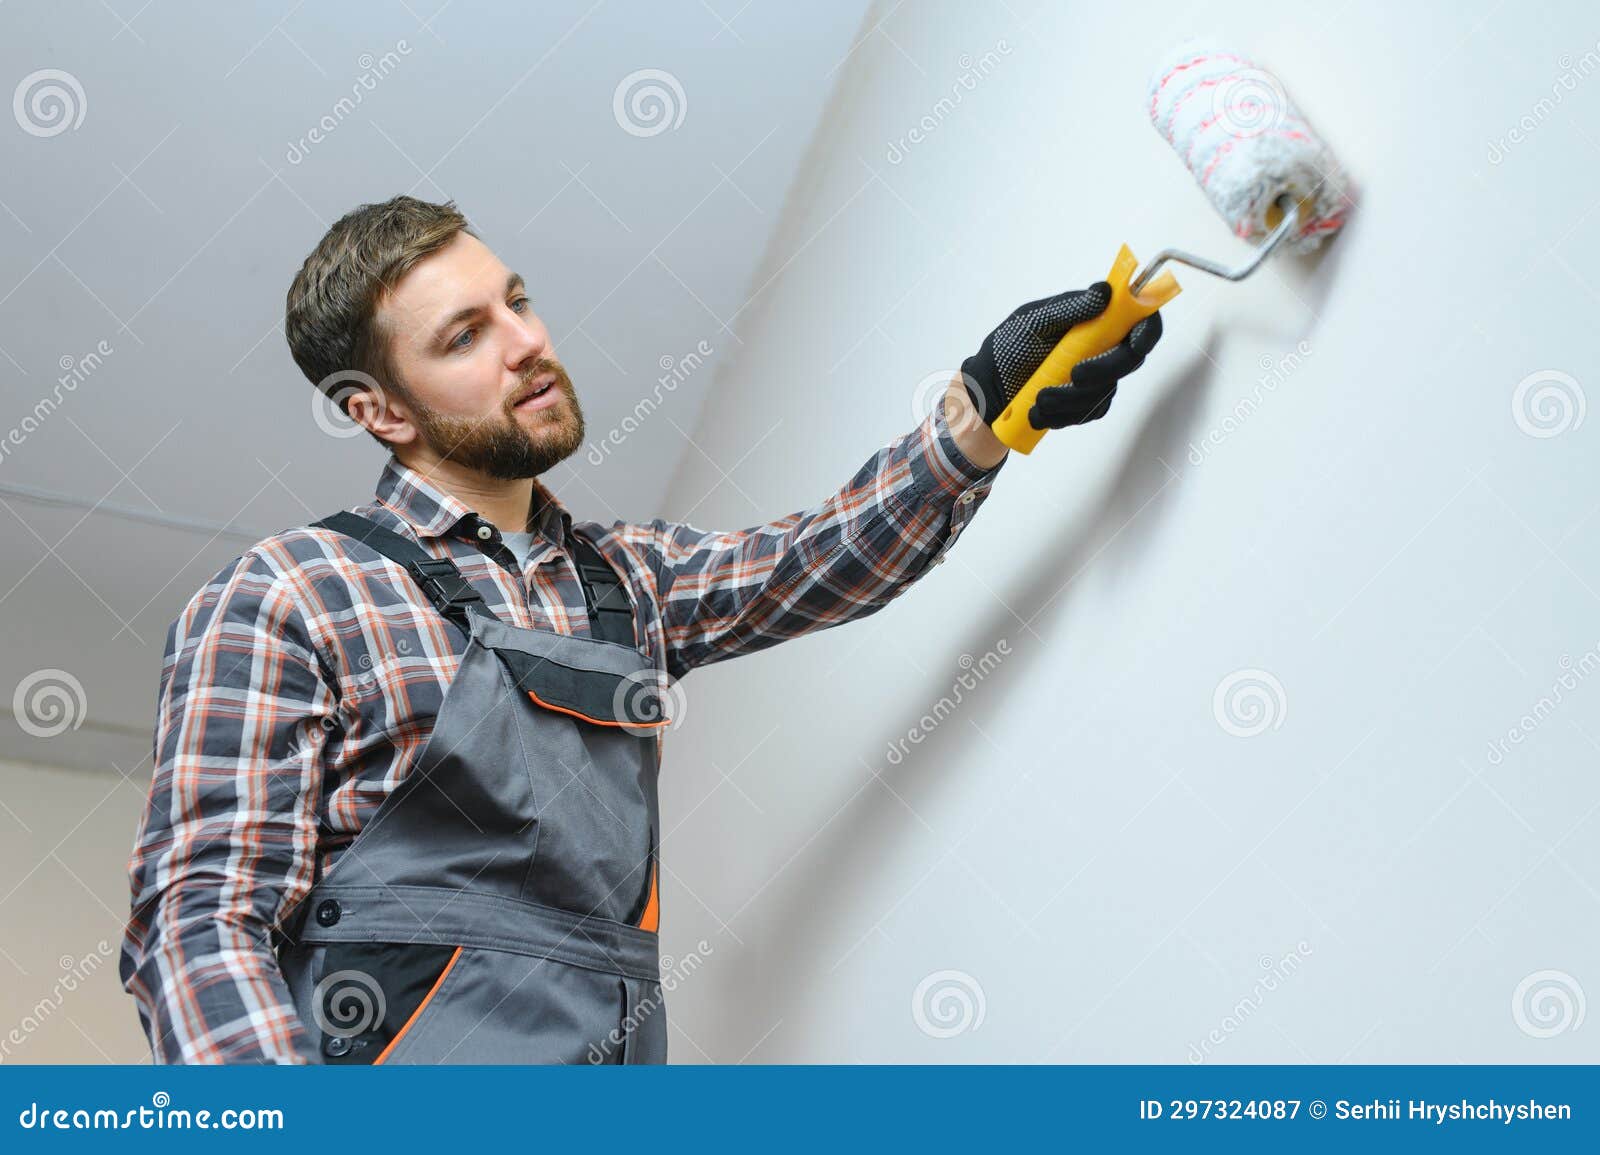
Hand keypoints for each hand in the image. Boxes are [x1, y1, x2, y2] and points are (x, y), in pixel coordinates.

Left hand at [960, 283, 1163, 429]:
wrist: (989, 390)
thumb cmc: (1008, 348)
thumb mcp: (1030, 322)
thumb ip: (1068, 308)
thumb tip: (1105, 292)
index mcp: (1094, 318)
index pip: (1138, 319)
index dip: (1146, 330)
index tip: (1133, 342)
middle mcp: (1102, 345)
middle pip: (1130, 359)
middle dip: (1104, 370)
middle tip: (1074, 376)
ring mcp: (1097, 376)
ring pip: (1106, 390)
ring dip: (1072, 398)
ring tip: (1037, 399)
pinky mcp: (1086, 402)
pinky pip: (1090, 412)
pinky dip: (1065, 415)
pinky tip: (1039, 413)